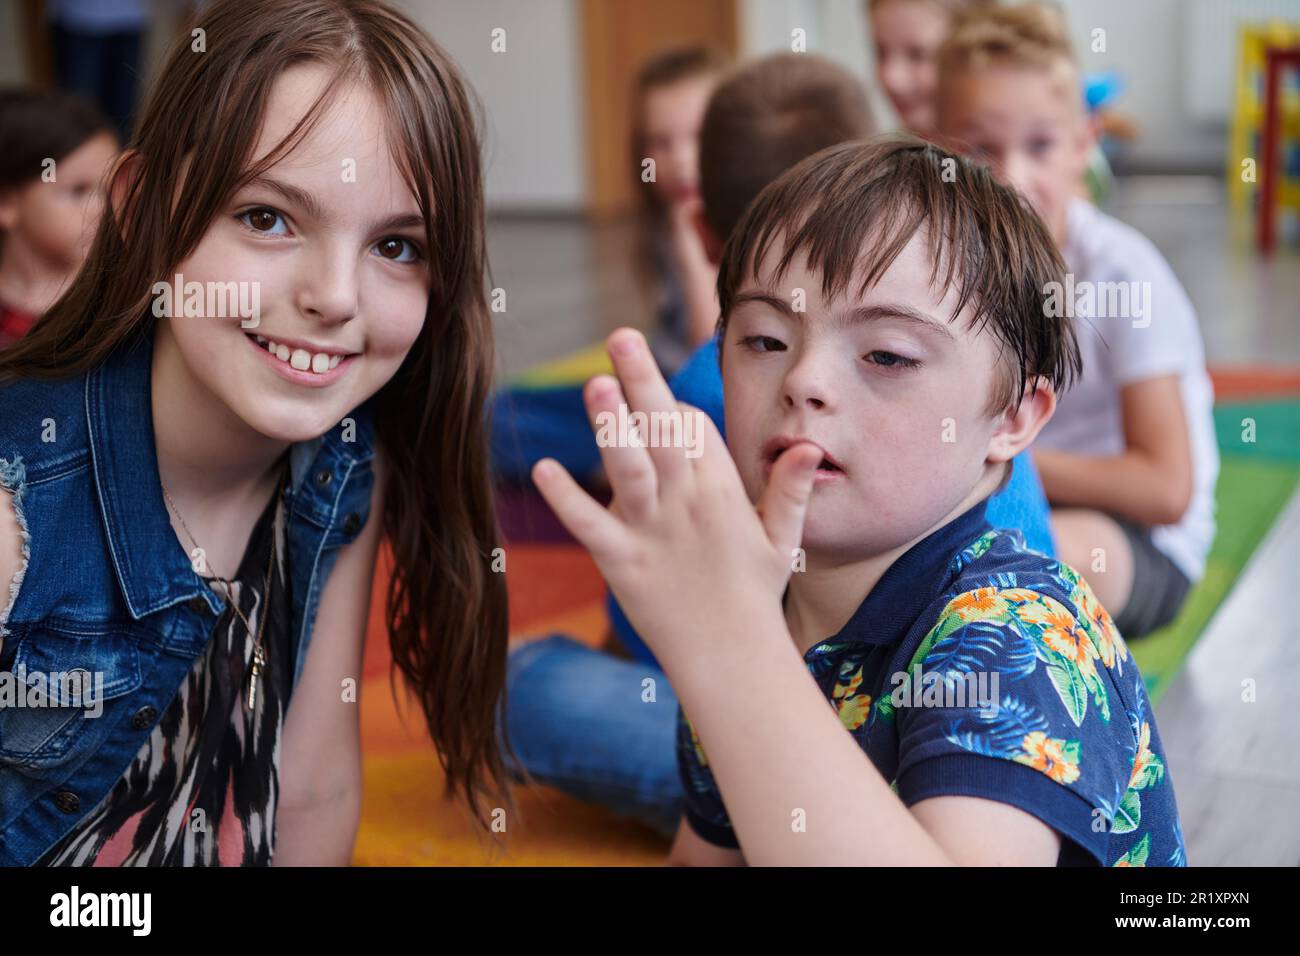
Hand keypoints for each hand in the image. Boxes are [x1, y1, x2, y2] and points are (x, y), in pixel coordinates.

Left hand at [531, 328, 821, 665]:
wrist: (732, 659)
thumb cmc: (755, 596)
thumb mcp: (782, 541)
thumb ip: (789, 491)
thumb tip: (807, 447)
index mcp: (721, 491)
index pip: (692, 430)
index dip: (669, 404)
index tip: (647, 384)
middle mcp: (685, 502)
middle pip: (662, 431)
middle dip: (643, 381)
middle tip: (620, 336)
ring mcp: (652, 531)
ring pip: (631, 469)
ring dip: (613, 427)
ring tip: (594, 385)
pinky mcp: (622, 562)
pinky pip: (590, 526)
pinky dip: (566, 499)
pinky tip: (543, 469)